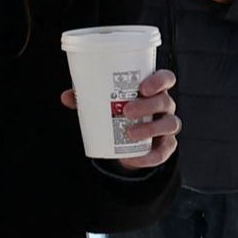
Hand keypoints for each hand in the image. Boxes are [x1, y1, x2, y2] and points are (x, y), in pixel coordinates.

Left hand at [61, 67, 180, 169]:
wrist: (125, 137)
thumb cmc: (117, 108)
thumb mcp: (102, 101)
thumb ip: (86, 96)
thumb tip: (67, 96)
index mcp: (153, 89)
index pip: (166, 78)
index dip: (159, 81)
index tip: (143, 87)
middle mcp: (164, 105)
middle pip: (166, 101)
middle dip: (148, 105)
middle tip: (127, 111)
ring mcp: (167, 124)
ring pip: (170, 124)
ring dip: (151, 129)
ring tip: (129, 133)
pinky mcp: (165, 145)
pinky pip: (164, 151)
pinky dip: (150, 157)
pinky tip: (134, 159)